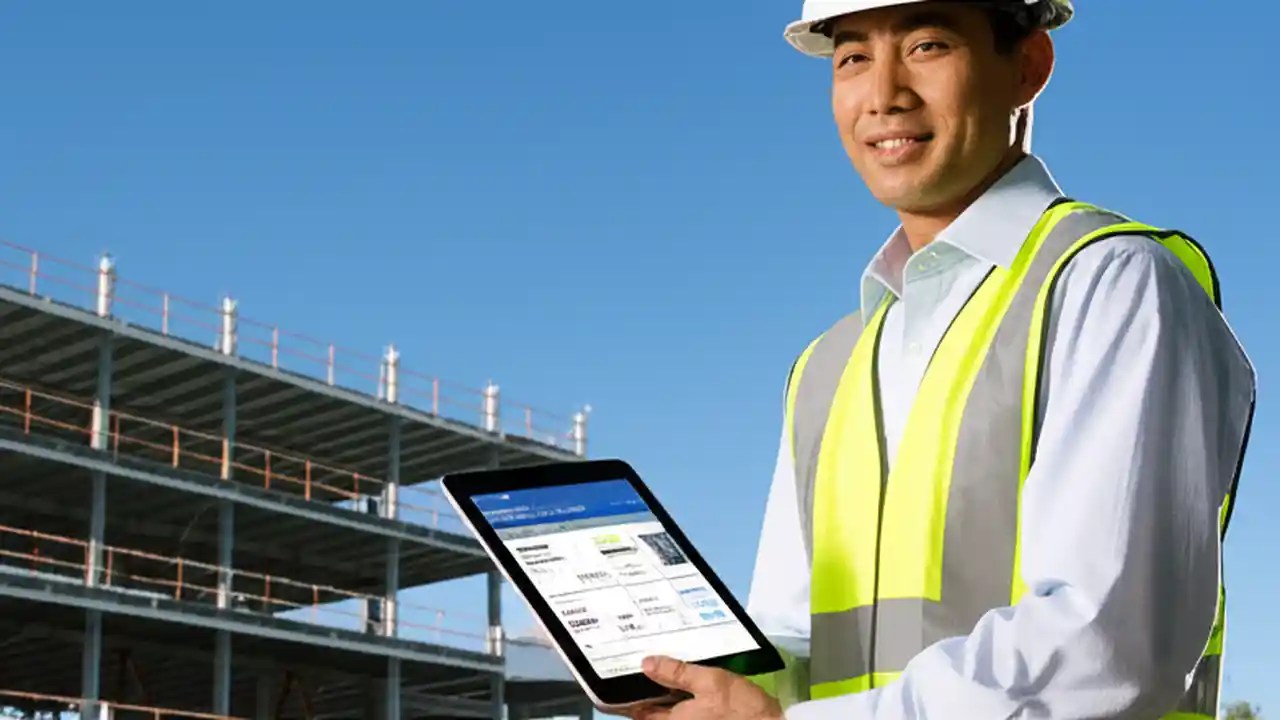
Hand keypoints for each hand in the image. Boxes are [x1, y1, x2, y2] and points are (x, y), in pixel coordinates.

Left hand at [623, 656, 782, 719]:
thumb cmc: (740, 709)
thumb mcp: (710, 681)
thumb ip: (677, 673)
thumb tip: (645, 663)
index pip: (637, 710)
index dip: (626, 694)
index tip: (618, 675)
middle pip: (650, 713)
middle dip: (645, 692)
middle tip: (642, 665)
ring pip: (667, 713)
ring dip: (663, 694)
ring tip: (661, 669)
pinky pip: (681, 714)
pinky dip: (678, 700)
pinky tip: (684, 683)